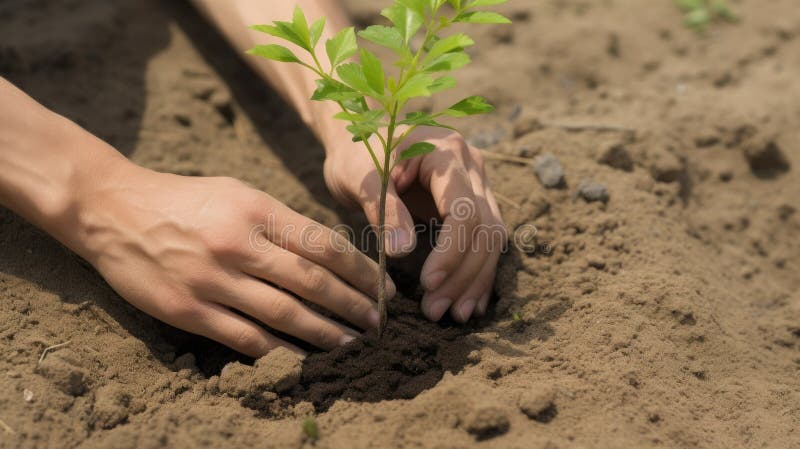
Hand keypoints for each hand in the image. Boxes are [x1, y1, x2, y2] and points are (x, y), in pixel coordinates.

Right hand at [67, 164, 392, 356]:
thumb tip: (328, 254)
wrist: (112, 210)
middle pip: (312, 283)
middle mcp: (238, 244)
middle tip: (378, 321)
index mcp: (256, 210)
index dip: (361, 271)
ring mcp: (211, 279)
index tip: (383, 288)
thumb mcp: (238, 192)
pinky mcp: (187, 310)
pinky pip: (244, 337)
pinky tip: (302, 355)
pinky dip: (279, 349)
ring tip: (350, 342)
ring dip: (325, 332)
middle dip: (353, 305)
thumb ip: (281, 221)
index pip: (324, 245)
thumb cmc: (185, 200)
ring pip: (284, 314)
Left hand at [323, 128, 506, 323]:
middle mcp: (471, 166)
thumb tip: (403, 251)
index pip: (464, 209)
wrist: (360, 140)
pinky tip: (470, 303)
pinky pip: (486, 240)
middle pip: (485, 227)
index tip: (429, 284)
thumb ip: (383, 209)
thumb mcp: (360, 178)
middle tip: (435, 310)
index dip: (451, 251)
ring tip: (454, 315)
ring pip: (492, 237)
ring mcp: (476, 184)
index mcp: (446, 152)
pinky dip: (478, 272)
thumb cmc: (356, 154)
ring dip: (475, 279)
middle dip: (463, 274)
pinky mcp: (472, 203)